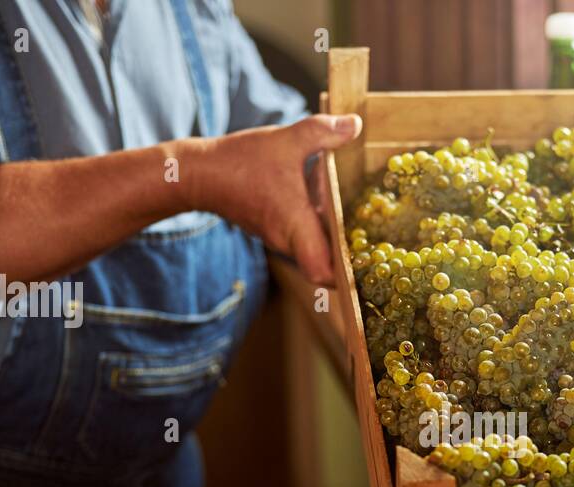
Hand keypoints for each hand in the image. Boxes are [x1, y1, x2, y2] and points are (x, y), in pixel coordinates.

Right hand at [190, 114, 361, 285]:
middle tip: (374, 233)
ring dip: (334, 233)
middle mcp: (289, 240)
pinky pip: (304, 235)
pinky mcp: (275, 230)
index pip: (323, 273)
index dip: (345, 275)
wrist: (199, 174)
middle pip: (327, 263)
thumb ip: (322, 132)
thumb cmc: (240, 161)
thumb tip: (354, 124)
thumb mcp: (286, 140)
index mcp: (295, 225)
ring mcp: (281, 238)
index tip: (365, 260)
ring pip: (317, 248)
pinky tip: (329, 198)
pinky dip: (319, 223)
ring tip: (356, 211)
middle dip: (349, 251)